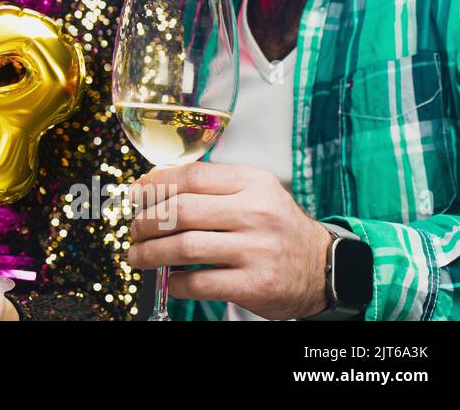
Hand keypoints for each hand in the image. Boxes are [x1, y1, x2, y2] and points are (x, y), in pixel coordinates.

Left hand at [127, 163, 331, 319]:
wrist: (325, 268)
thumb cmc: (277, 227)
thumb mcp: (253, 194)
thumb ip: (209, 186)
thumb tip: (151, 182)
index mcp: (253, 184)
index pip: (192, 176)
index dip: (155, 185)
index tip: (136, 194)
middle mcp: (256, 213)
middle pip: (181, 211)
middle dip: (147, 222)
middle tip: (135, 230)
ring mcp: (257, 250)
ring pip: (185, 247)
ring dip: (151, 253)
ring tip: (138, 255)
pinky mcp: (255, 284)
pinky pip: (199, 283)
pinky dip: (175, 283)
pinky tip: (169, 280)